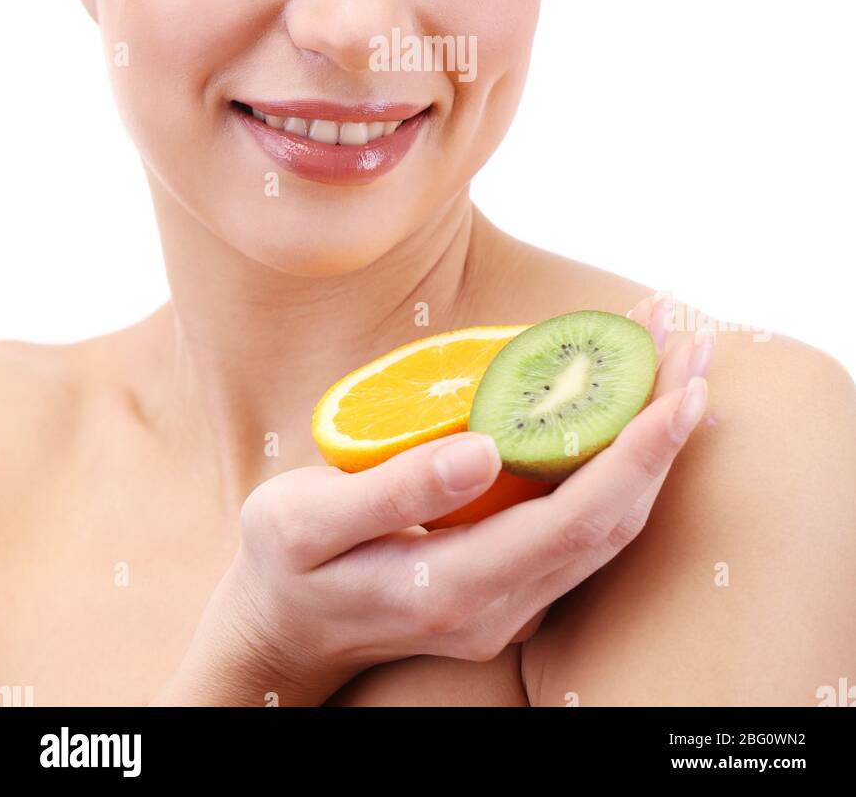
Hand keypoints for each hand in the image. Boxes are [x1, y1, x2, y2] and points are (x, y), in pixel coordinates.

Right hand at [158, 292, 711, 703]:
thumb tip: (480, 448)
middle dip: (663, 431)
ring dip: (651, 443)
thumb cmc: (286, 564)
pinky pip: (585, 523)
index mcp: (456, 588)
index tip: (679, 385)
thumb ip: (394, 492)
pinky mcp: (512, 584)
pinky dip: (618, 462)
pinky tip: (627, 407)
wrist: (279, 631)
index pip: (576, 520)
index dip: (636, 452)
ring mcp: (513, 602)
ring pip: (610, 525)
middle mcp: (503, 606)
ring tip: (675, 358)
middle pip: (613, 519)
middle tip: (692, 340)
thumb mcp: (308, 522)